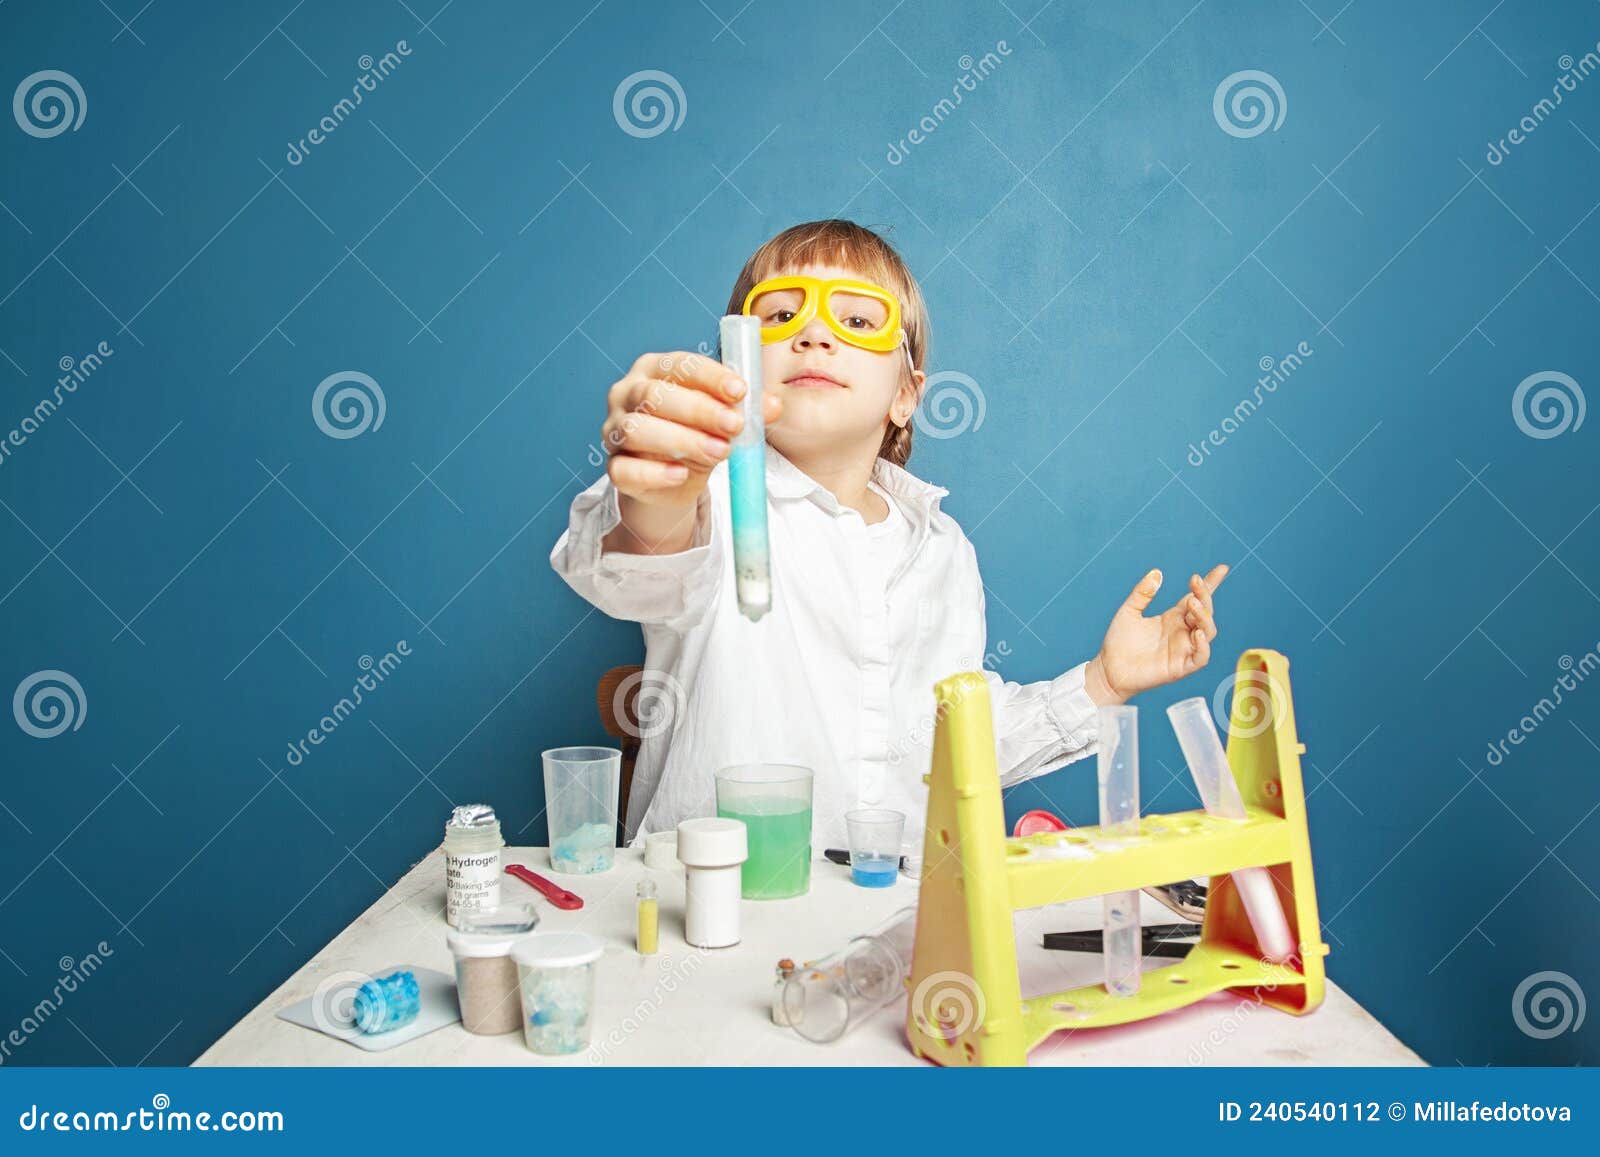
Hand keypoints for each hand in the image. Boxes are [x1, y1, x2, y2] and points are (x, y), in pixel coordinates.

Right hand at [603, 350, 781, 507]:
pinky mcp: (615, 467)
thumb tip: (773, 405)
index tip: (740, 391)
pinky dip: (655, 473)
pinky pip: (625, 469)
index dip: (710, 377)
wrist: (675, 478)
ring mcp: (614, 430)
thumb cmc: (697, 434)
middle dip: (699, 410)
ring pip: (636, 430)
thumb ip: (747, 410)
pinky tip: (682, 474)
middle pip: (654, 395)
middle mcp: (627, 394)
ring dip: (682, 440)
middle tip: (734, 427)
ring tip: (719, 452)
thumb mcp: (724, 418)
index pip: (678, 364)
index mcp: (653, 370)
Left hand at [1086, 565, 1229, 704]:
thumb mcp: (1129, 611)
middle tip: (1195, 583)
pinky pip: (1201, 657)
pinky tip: (1197, 634)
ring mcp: (1184, 648)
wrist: (1109, 669)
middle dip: (1204, 596)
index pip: (1197, 598)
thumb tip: (1157, 572)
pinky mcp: (1181, 666)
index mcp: (1173, 617)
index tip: (1222, 568)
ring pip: (1208, 632)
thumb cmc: (1119, 642)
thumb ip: (1142, 593)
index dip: (1210, 584)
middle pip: (1205, 612)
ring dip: (1204, 617)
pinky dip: (1203, 646)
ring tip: (1192, 604)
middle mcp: (1182, 631)